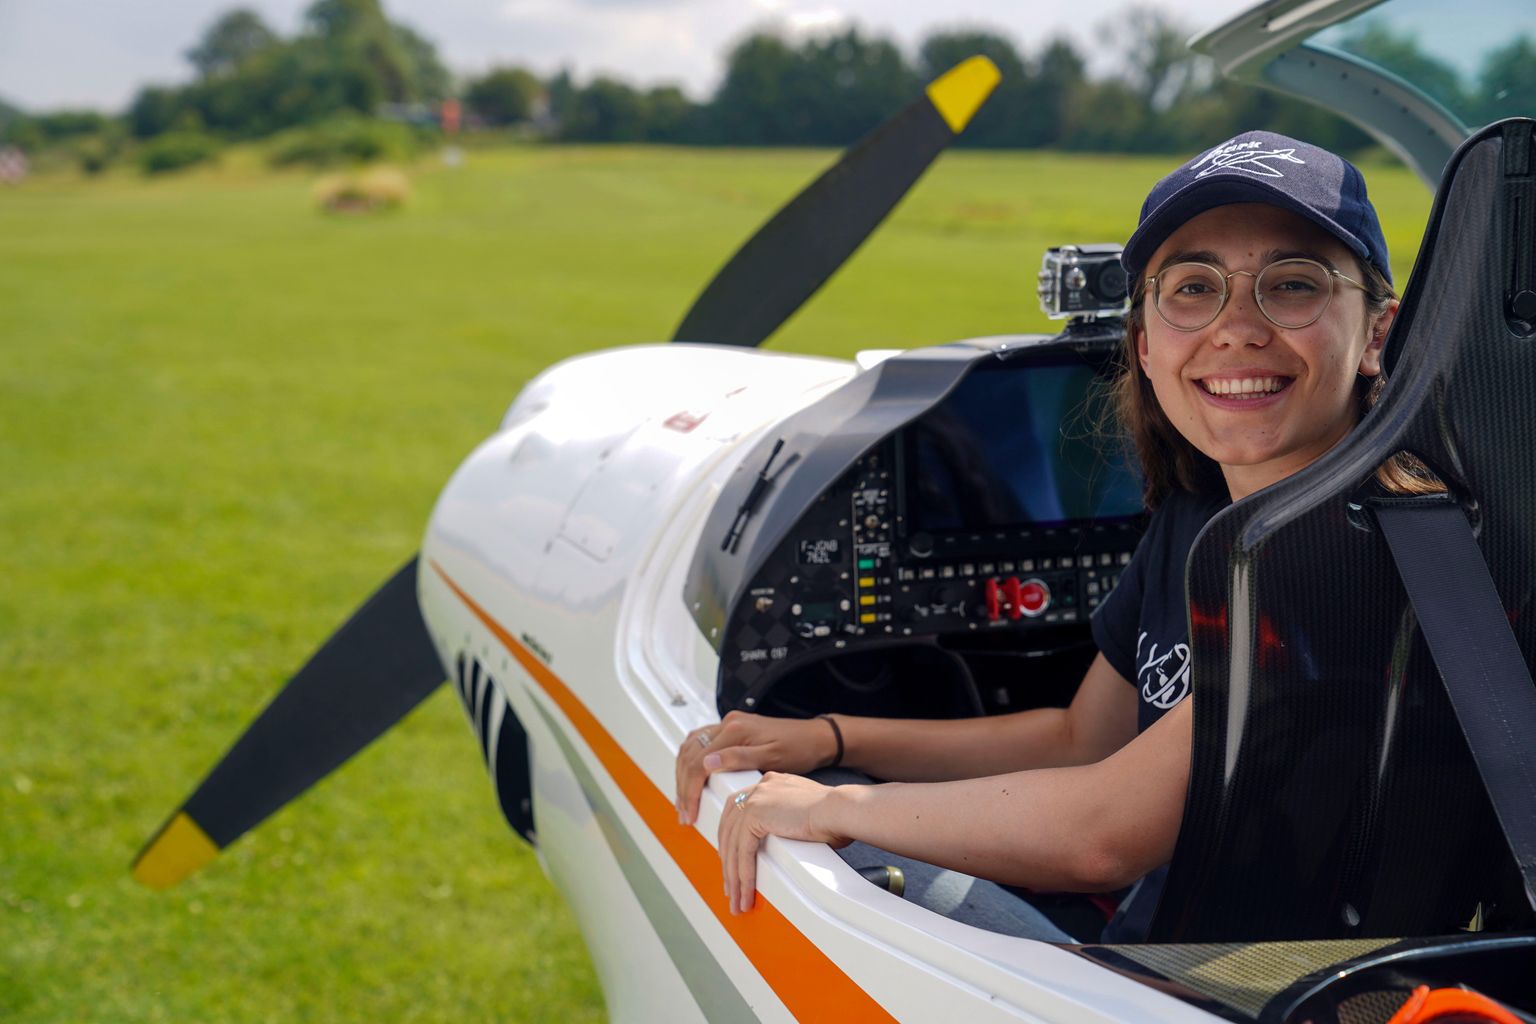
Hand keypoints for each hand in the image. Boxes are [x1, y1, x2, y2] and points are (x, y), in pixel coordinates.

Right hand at [674, 711, 839, 824]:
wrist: (816, 737)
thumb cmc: (799, 748)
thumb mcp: (772, 757)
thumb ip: (739, 758)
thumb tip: (707, 764)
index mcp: (735, 729)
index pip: (698, 763)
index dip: (690, 791)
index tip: (690, 814)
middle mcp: (728, 723)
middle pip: (689, 755)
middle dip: (682, 786)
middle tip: (685, 813)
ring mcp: (728, 724)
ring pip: (690, 747)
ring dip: (682, 774)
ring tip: (684, 801)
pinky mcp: (732, 729)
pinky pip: (700, 743)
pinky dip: (690, 761)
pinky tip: (691, 778)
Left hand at [718, 772, 850, 913]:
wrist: (841, 811)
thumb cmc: (836, 817)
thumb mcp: (804, 814)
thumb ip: (788, 821)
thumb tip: (786, 843)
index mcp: (769, 784)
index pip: (737, 813)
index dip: (732, 841)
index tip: (731, 862)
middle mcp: (759, 788)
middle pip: (729, 830)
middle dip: (728, 863)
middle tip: (732, 888)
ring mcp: (755, 798)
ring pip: (733, 845)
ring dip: (734, 876)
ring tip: (738, 900)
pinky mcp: (756, 814)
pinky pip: (743, 851)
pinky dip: (744, 875)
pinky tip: (747, 893)